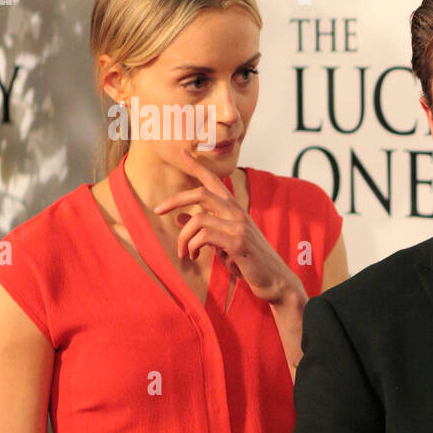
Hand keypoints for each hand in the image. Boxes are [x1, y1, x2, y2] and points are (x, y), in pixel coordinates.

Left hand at [153, 150, 304, 306]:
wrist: (274, 280)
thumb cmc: (248, 261)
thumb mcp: (222, 242)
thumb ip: (204, 228)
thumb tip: (179, 218)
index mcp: (234, 210)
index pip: (214, 182)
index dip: (198, 166)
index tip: (183, 152)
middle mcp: (237, 213)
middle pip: (201, 193)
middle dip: (175, 199)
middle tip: (158, 210)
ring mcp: (239, 227)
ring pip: (198, 219)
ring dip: (183, 238)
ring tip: (184, 253)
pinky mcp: (237, 242)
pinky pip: (204, 236)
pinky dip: (193, 246)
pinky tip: (194, 256)